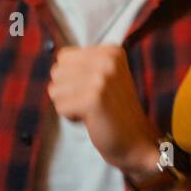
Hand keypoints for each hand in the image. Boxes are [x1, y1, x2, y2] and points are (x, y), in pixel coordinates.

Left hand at [48, 45, 162, 176]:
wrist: (136, 139)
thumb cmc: (114, 109)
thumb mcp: (104, 77)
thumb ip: (83, 65)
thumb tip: (55, 65)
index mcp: (111, 51)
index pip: (63, 57)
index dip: (72, 77)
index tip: (94, 88)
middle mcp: (108, 60)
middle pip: (57, 72)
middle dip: (67, 91)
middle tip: (92, 100)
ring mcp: (101, 78)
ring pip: (55, 89)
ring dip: (68, 104)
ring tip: (91, 109)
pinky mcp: (94, 99)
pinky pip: (60, 106)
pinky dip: (71, 117)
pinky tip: (91, 118)